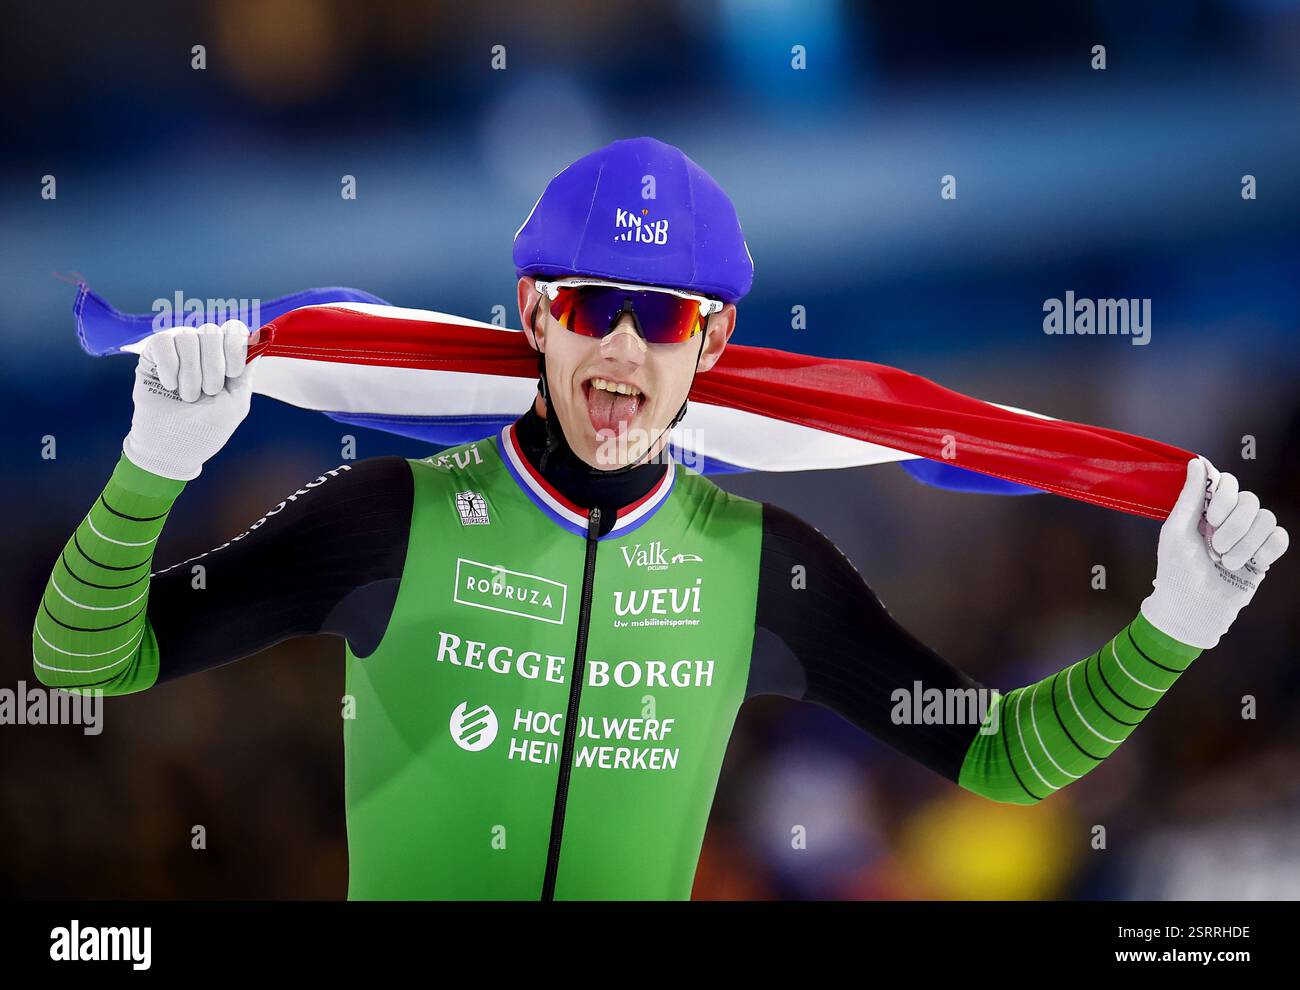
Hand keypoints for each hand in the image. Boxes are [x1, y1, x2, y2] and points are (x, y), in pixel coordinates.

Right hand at [121, 321, 254, 480]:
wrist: (173, 447)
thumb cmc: (206, 428)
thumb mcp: (236, 402)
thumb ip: (246, 372)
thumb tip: (257, 339)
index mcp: (224, 356)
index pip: (234, 328)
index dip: (235, 346)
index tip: (232, 374)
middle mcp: (201, 347)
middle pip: (211, 330)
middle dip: (213, 366)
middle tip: (208, 392)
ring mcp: (176, 348)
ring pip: (188, 336)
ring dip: (191, 372)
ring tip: (188, 396)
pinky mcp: (152, 353)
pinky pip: (164, 341)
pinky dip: (170, 366)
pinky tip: (170, 386)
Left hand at [1140, 457, 1288, 648]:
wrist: (1191, 607)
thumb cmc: (1175, 570)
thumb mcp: (1176, 531)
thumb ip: (1189, 497)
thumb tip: (1197, 461)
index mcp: (1206, 510)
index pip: (1228, 482)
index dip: (1224, 496)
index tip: (1211, 518)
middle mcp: (1229, 519)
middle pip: (1250, 500)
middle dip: (1233, 525)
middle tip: (1215, 547)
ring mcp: (1248, 537)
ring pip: (1267, 518)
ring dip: (1246, 542)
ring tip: (1226, 562)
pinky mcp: (1263, 555)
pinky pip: (1280, 537)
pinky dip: (1266, 549)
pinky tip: (1250, 564)